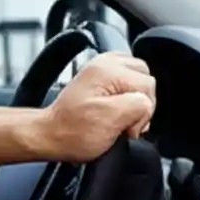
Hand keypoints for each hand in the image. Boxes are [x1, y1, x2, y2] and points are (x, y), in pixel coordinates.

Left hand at [36, 52, 156, 162]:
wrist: (50, 136)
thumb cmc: (73, 133)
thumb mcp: (110, 121)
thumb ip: (137, 106)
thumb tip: (146, 104)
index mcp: (107, 71)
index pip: (148, 85)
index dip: (143, 111)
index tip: (127, 126)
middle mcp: (104, 64)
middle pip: (145, 79)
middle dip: (140, 103)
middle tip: (125, 121)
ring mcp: (101, 69)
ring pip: (138, 80)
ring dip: (134, 100)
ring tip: (119, 116)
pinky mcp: (99, 79)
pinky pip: (126, 82)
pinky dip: (126, 97)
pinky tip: (117, 109)